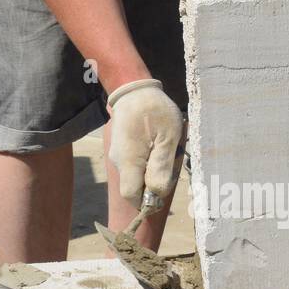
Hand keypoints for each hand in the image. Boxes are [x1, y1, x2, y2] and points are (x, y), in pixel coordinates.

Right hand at [106, 79, 182, 204]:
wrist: (133, 88)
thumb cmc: (154, 110)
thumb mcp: (167, 138)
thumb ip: (161, 168)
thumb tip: (157, 193)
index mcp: (128, 162)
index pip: (132, 196)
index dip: (147, 200)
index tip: (163, 187)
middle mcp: (119, 162)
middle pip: (135, 187)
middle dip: (153, 183)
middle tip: (169, 162)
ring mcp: (118, 155)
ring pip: (136, 175)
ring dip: (152, 170)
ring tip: (164, 149)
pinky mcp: (122, 149)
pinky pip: (135, 164)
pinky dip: (147, 161)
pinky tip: (156, 144)